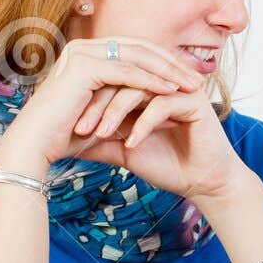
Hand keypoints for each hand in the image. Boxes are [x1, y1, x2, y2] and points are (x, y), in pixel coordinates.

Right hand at [0, 36, 203, 169]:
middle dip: (173, 64)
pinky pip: (127, 71)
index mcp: (87, 54)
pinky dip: (152, 81)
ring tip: (192, 86)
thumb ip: (129, 103)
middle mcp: (83, 48)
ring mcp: (81, 54)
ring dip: (168, 71)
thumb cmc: (66, 137)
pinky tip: (172, 91)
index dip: (165, 63)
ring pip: (137, 57)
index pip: (135, 50)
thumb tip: (165, 104)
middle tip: (199, 79)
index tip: (190, 79)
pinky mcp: (83, 68)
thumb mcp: (106, 114)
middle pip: (141, 47)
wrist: (34, 147)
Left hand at [84, 80, 247, 200]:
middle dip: (98, 104)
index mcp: (146, 86)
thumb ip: (99, 138)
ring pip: (139, 88)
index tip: (70, 125)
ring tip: (101, 135)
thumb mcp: (122, 150)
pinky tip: (131, 144)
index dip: (89, 100)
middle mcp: (163, 81)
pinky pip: (161, 105)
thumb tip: (62, 139)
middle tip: (80, 128)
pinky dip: (142, 125)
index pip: (111, 80)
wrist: (200, 183)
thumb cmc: (165, 165)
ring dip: (116, 112)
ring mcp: (180, 88)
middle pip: (123, 78)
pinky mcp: (194, 101)